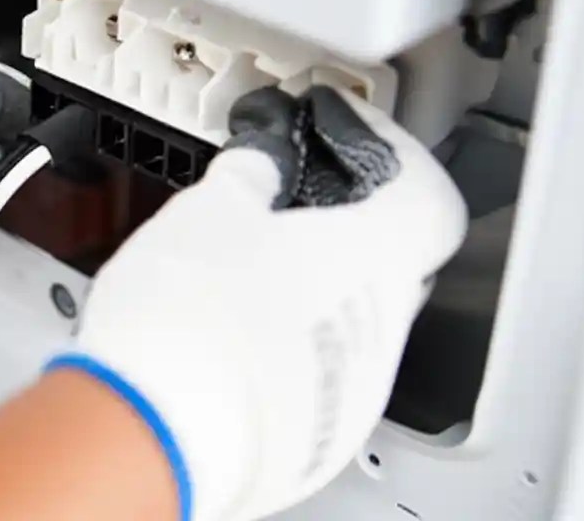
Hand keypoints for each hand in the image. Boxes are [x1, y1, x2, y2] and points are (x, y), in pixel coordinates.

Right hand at [49, 87, 466, 519]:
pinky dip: (285, 358)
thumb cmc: (188, 319)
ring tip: (239, 284)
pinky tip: (230, 345)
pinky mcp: (316, 443)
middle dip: (339, 234)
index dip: (393, 160)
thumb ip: (249, 177)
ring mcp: (354, 394)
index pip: (427, 195)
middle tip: (282, 211)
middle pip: (389, 264)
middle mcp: (383, 330)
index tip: (351, 141)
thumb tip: (257, 167)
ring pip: (352, 328)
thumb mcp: (208, 208)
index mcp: (374, 257)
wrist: (156, 433)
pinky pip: (318, 384)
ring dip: (310, 300)